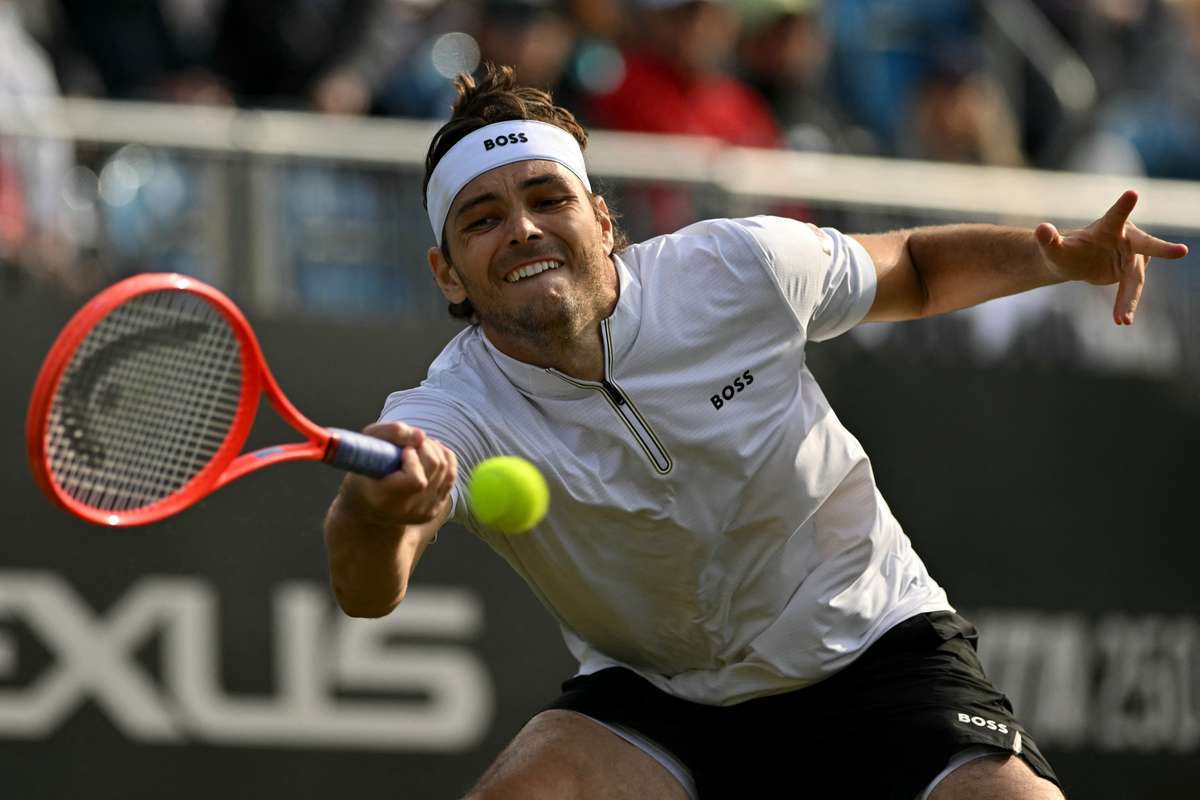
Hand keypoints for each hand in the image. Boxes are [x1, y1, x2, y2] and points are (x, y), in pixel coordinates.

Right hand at [342, 422, 456, 526]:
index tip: (402, 450)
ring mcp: (423, 512)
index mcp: (384, 499)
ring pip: (446, 469)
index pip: (416, 480)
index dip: (413, 458)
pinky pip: (451, 475)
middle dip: (425, 447)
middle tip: (410, 444)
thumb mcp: (367, 446)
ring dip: (434, 450)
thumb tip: (421, 435)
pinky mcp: (435, 508)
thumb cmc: (365, 470)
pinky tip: (428, 455)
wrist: (367, 505)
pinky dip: (444, 458)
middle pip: (435, 468)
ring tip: (416, 448)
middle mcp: (407, 510)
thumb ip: (390, 433)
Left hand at [1036, 190, 1188, 325]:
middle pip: (1146, 245)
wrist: (1074, 262)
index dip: (1124, 206)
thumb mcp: (1053, 247)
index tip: (1132, 193)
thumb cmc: (1064, 249)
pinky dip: (1126, 305)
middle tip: (1181, 251)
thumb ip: (1048, 238)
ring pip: (1135, 278)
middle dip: (1162, 249)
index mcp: (1108, 226)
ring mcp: (1133, 256)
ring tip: (1122, 320)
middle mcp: (1126, 238)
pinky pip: (1130, 290)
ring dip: (1129, 298)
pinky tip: (1121, 321)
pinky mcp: (1132, 272)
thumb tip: (1040, 229)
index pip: (1116, 215)